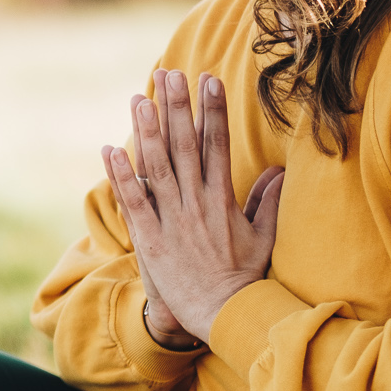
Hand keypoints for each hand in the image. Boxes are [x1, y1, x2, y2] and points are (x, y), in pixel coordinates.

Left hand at [101, 69, 283, 344]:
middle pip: (186, 146)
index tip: (209, 80)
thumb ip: (268, 202)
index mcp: (223, 199)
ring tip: (140, 98)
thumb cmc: (242, 279)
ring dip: (147, 130)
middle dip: (178, 107)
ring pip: (157, 166)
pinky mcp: (151, 239)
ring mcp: (173, 220)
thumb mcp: (262, 238)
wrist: (221, 315)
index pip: (217, 144)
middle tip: (171, 74)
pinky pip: (133, 201)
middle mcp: (197, 203)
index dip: (212, 111)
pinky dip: (121, 176)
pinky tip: (110, 150)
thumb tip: (280, 171)